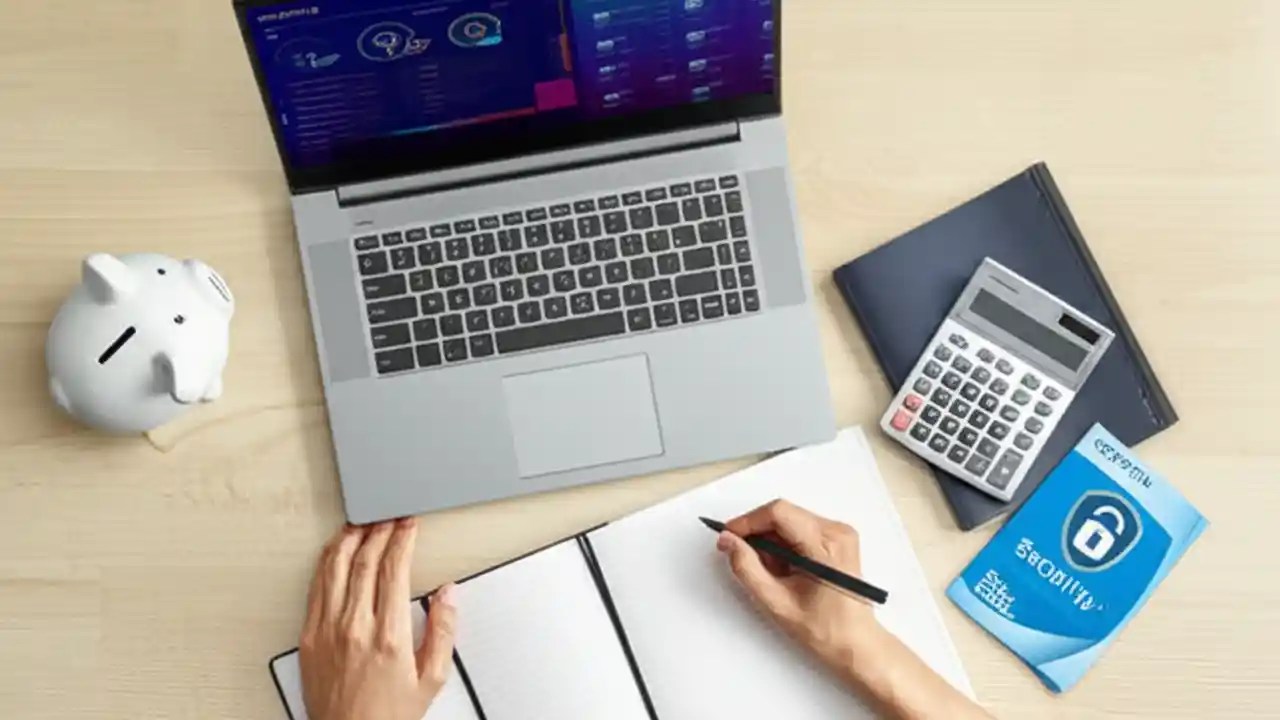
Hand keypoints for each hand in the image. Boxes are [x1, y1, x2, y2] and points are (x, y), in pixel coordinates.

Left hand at [299, 519, 457, 719]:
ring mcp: (326, 630)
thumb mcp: (431, 679)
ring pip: (334, 568)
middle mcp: (354, 628)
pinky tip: (335, 553)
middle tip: (388, 517)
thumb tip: (448, 595)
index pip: (394, 570)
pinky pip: (315, 588)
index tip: (408, 526)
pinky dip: (326, 563)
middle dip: (378, 531)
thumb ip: (443, 631)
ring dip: (349, 540)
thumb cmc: (387, 715)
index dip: (402, 540)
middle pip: (364, 562)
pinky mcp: (308, 637)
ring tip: (360, 524)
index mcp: (388, 636)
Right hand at [717, 500, 990, 719]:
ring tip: (771, 572)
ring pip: (789, 520)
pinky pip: (800, 528)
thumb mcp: (777, 602)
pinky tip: (784, 569)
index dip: (748, 521)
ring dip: (771, 541)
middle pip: (783, 514)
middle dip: (757, 533)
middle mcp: (837, 532)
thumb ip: (748, 568)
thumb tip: (728, 541)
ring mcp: (840, 533)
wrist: (856, 642)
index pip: (779, 513)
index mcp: (826, 546)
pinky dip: (784, 544)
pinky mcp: (837, 538)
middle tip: (742, 557)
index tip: (728, 536)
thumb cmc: (825, 629)